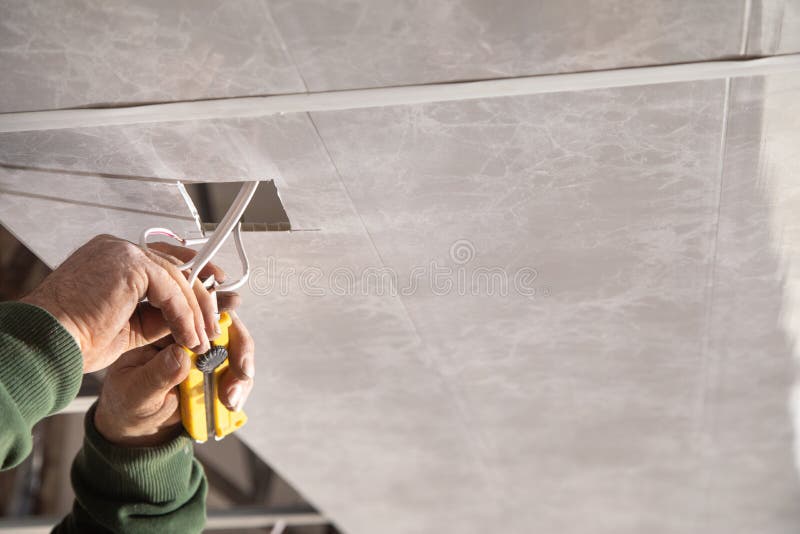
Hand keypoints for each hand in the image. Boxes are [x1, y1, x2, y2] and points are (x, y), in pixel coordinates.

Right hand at [21, 235, 225, 372]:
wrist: (48, 343)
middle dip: (200, 298)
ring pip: (177, 277)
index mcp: (113, 259)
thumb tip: (188, 318)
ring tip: (201, 340)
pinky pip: (171, 289)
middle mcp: (117, 249)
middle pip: (175, 266)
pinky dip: (184, 314)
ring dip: (194, 312)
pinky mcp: (129, 264)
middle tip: (212, 327)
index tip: (215, 293)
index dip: (192, 277)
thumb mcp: (128, 326)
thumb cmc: (75, 340)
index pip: (162, 261)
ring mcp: (122, 252)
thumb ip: (158, 316)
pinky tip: (188, 336)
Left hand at [94, 300, 254, 446]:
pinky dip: (241, 385)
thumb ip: (156, 376)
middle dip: (238, 344)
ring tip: (230, 397)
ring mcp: (205, 347)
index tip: (226, 317)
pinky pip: (239, 369)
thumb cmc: (127, 402)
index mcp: (159, 325)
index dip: (213, 306)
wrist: (137, 424)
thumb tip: (180, 355)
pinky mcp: (218, 366)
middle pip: (223, 320)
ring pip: (237, 343)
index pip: (189, 305)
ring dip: (241, 368)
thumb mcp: (135, 392)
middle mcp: (186, 330)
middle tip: (241, 371)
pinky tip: (231, 402)